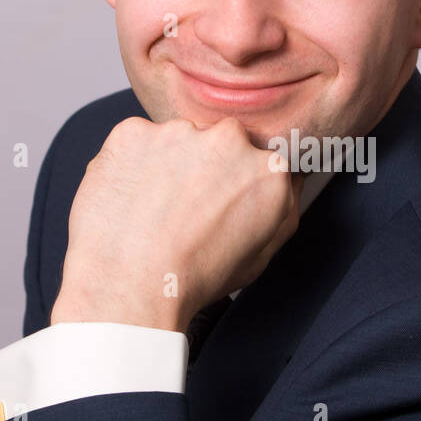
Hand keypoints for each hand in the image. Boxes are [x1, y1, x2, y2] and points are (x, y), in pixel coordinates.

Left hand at [49, 115, 302, 331]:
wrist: (131, 288)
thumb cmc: (195, 280)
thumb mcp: (260, 255)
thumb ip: (285, 208)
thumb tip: (292, 178)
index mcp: (268, 169)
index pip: (258, 159)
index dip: (236, 183)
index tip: (219, 203)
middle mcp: (228, 140)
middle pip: (220, 141)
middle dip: (206, 165)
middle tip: (184, 207)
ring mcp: (178, 132)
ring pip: (176, 138)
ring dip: (168, 162)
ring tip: (152, 208)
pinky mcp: (133, 133)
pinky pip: (135, 140)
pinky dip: (131, 163)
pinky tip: (129, 198)